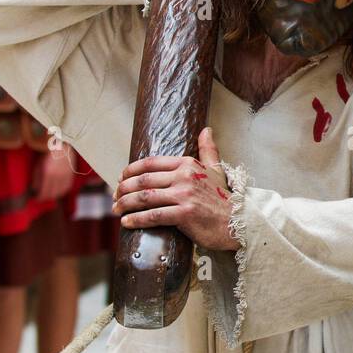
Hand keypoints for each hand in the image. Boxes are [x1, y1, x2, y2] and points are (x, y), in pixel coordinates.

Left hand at [32, 143, 75, 200]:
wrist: (61, 144)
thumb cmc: (47, 153)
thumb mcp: (38, 165)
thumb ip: (36, 178)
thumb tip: (34, 189)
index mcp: (48, 174)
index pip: (44, 192)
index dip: (39, 197)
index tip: (36, 198)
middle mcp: (58, 176)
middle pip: (53, 193)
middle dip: (46, 197)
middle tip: (41, 197)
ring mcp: (66, 175)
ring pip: (61, 191)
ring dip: (55, 195)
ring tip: (49, 195)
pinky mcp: (71, 173)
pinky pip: (67, 186)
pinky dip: (62, 190)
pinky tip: (59, 190)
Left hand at [113, 127, 236, 250]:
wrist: (238, 222)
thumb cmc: (223, 199)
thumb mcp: (216, 170)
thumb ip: (208, 149)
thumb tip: (207, 129)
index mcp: (188, 164)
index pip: (151, 163)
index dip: (131, 170)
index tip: (120, 178)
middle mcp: (184, 177)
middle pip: (144, 180)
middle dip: (124, 189)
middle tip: (115, 197)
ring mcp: (184, 195)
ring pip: (145, 197)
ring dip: (126, 204)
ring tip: (117, 209)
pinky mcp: (184, 214)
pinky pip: (154, 216)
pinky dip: (137, 219)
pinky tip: (127, 222)